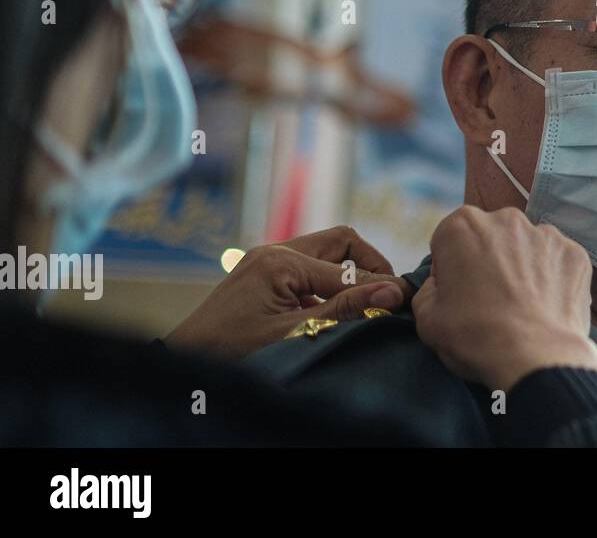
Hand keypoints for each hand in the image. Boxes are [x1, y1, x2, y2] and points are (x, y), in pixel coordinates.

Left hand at [165, 226, 411, 359]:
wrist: (184, 361)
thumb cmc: (233, 352)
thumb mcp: (294, 334)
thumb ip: (345, 311)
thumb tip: (394, 292)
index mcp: (282, 261)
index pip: (349, 270)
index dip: (380, 286)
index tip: (407, 302)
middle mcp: (275, 250)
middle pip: (341, 240)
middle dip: (368, 264)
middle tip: (385, 294)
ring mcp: (266, 258)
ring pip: (325, 251)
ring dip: (347, 272)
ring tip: (363, 303)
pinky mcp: (262, 270)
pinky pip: (307, 265)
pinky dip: (327, 281)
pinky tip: (331, 310)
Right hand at [412, 206, 596, 391]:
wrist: (537, 359)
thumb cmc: (476, 337)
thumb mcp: (427, 320)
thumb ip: (428, 290)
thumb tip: (442, 284)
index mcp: (462, 226)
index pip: (448, 242)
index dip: (449, 270)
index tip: (457, 296)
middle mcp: (506, 219)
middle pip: (489, 238)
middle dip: (487, 261)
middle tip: (490, 301)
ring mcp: (546, 234)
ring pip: (526, 247)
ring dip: (521, 267)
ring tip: (522, 306)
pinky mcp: (575, 253)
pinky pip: (557, 262)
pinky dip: (552, 279)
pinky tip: (546, 306)